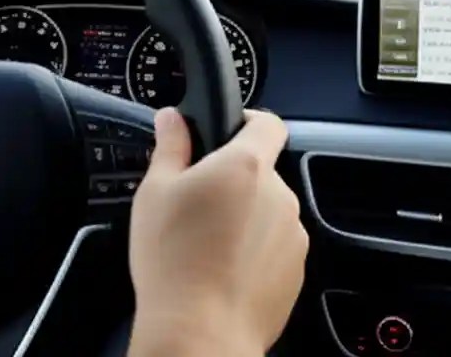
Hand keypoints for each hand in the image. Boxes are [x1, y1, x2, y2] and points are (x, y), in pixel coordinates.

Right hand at [127, 108, 307, 356]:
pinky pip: (275, 247)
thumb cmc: (174, 262)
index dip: (249, 121)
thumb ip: (170, 146)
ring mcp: (292, 235)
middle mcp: (279, 195)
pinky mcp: (296, 270)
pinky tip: (222, 269)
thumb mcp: (155, 192)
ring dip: (246, 218)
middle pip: (261, 172)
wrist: (200, 331)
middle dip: (234, 182)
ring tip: (207, 244)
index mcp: (245, 166)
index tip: (230, 130)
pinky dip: (254, 252)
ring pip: (268, 212)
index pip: (268, 123)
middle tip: (197, 203)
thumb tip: (172, 119)